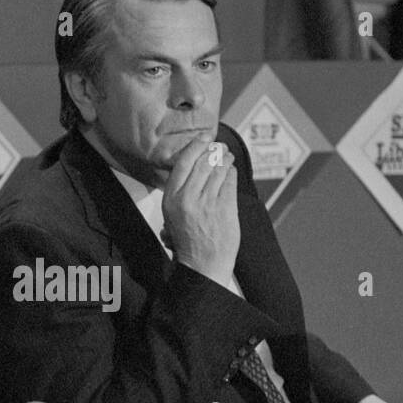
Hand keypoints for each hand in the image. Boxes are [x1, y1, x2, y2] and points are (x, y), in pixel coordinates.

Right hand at [161, 136, 239, 288]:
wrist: (202, 264)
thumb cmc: (188, 241)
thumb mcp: (171, 215)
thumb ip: (180, 191)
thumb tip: (193, 163)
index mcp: (171, 199)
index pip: (183, 162)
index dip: (196, 146)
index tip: (204, 138)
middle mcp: (188, 198)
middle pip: (203, 162)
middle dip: (213, 150)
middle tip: (219, 146)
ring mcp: (208, 202)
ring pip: (219, 169)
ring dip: (225, 159)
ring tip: (227, 156)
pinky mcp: (225, 208)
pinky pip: (230, 181)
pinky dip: (232, 172)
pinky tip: (231, 170)